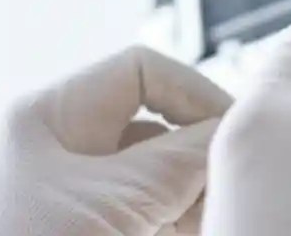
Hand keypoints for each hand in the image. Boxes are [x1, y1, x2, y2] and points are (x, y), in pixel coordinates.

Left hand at [0, 46, 231, 235]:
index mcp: (52, 118)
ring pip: (165, 180)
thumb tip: (238, 128)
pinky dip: (185, 223)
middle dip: (202, 158)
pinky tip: (207, 228)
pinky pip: (157, 218)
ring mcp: (82, 201)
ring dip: (200, 197)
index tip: (236, 129)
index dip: (195, 92)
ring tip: (222, 215)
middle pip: (160, 129)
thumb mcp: (120, 198)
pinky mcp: (100, 235)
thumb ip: (184, 156)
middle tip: (237, 184)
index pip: (142, 71)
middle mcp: (66, 153)